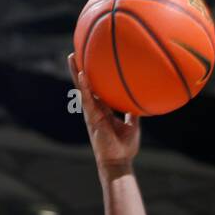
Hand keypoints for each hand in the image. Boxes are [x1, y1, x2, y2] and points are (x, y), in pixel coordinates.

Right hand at [68, 53, 139, 174]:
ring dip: (76, 72)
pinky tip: (81, 74)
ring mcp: (91, 113)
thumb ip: (133, 112)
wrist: (118, 162)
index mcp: (103, 110)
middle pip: (85, 85)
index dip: (92, 76)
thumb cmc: (125, 147)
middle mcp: (94, 109)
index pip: (96, 89)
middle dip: (80, 69)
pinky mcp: (91, 118)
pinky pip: (87, 99)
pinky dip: (84, 87)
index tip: (90, 60)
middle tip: (76, 52)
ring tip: (72, 56)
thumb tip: (142, 100)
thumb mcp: (132, 125)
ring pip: (81, 89)